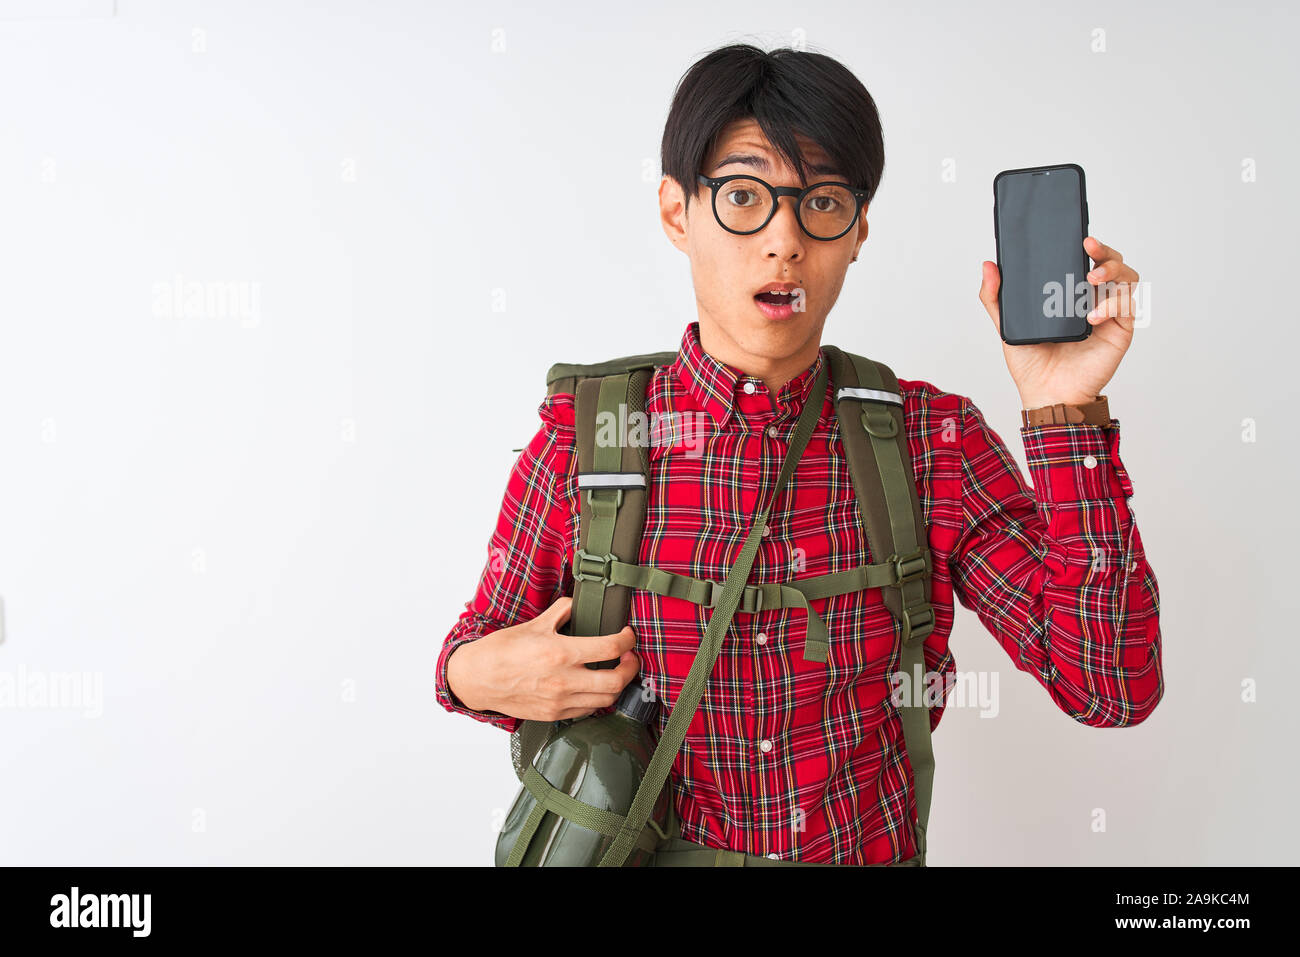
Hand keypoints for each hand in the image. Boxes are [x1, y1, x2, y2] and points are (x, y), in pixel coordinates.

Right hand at [446, 595, 640, 721]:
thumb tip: (579, 605)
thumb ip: (562, 611)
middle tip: (629, 656)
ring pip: (606, 699)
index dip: (627, 640)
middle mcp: (564, 681)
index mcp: (561, 653)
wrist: (478, 679)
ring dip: (616, 685)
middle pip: (617, 681)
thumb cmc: (501, 651)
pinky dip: (597, 698)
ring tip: (614, 671)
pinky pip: (587, 710)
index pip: (611, 648)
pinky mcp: (554, 714)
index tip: (627, 635)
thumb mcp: (535, 624)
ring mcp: (560, 701)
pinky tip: (593, 687)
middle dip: (631, 667)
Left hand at [978, 236, 1140, 407]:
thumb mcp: (1006, 326)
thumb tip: (988, 265)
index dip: (1088, 245)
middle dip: (1105, 250)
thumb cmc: (1031, 365)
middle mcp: (1093, 300)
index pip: (1084, 261)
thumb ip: (996, 298)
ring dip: (1113, 270)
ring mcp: (1109, 314)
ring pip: (1127, 278)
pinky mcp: (1119, 331)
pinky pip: (1126, 306)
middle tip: (1088, 246)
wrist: (1046, 395)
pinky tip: (1091, 314)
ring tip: (1092, 277)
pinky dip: (1111, 304)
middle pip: (1111, 263)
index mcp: (1070, 294)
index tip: (1079, 235)